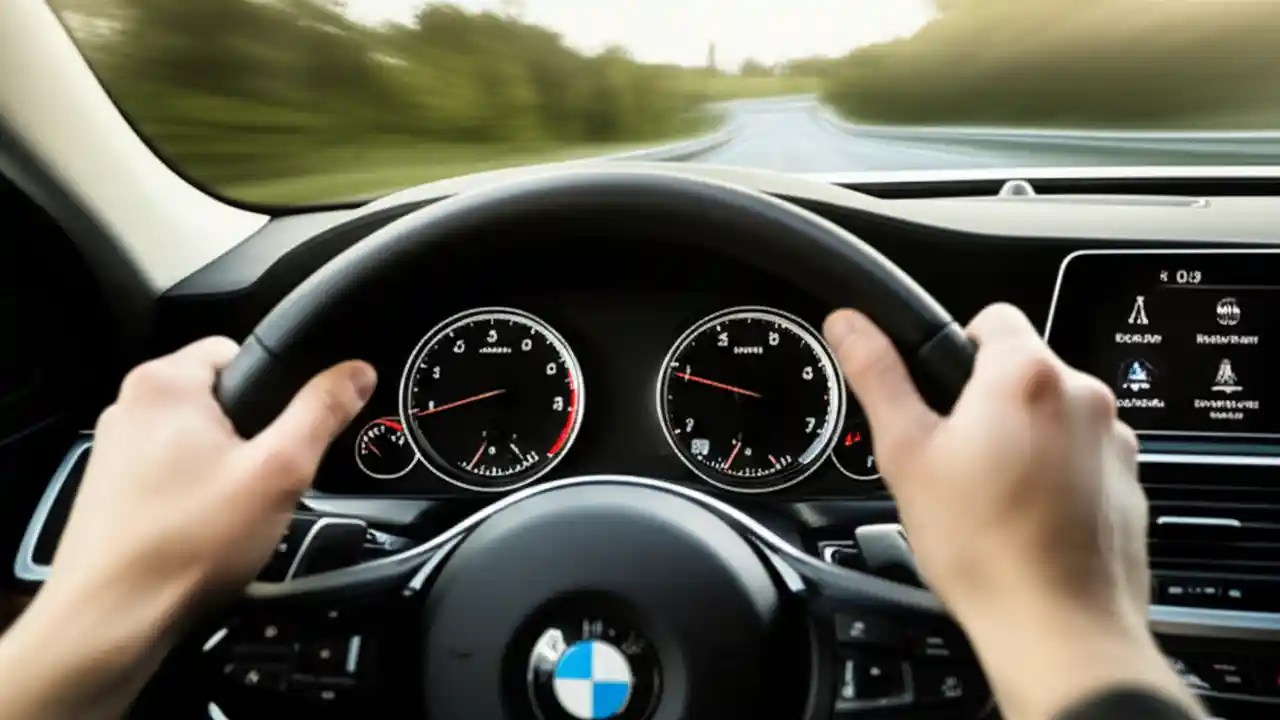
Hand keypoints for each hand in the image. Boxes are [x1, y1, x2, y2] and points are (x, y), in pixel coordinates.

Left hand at [0, 337, 373, 718]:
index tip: (286, 434)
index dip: (276, 391)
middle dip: (250, 437)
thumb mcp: (279, 472)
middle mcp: (130, 406)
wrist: (114, 620)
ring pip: (196, 440)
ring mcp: (114, 449)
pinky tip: (203, 531)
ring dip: (222, 468)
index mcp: (166, 383)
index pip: (240, 350)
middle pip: (220, 399)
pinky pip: (171, 473)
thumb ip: (322, 413)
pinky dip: (193, 495)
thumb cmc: (185, 546)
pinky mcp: (110, 488)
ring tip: (231, 514)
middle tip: (262, 483)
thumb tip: (355, 373)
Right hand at [824, 305, 1198, 719]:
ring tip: (991, 495)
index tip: (941, 395)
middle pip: (1024, 369)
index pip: (992, 317)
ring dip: (1025, 437)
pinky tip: (1027, 517)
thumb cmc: (983, 547)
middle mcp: (1083, 395)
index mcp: (1025, 374)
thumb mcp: (907, 453)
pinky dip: (1057, 473)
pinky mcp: (1130, 481)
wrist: (1057, 627)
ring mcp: (1114, 440)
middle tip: (955, 457)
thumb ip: (878, 376)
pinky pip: (1084, 456)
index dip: (957, 349)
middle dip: (988, 402)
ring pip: (1055, 414)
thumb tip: (849, 324)